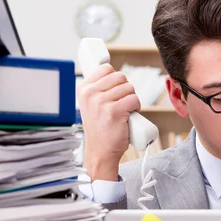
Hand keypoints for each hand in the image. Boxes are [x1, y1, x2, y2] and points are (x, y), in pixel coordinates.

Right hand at [78, 63, 140, 180]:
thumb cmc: (100, 128)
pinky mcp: (114, 111)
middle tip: (121, 104)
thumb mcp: (91, 104)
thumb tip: (112, 71)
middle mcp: (90, 94)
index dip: (116, 79)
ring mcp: (101, 102)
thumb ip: (98, 88)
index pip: (106, 68)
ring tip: (125, 111)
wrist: (100, 151)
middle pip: (120, 77)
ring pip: (129, 88)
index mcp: (83, 89)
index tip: (115, 91)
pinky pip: (134, 99)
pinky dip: (137, 108)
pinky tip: (129, 116)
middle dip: (126, 90)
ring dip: (132, 99)